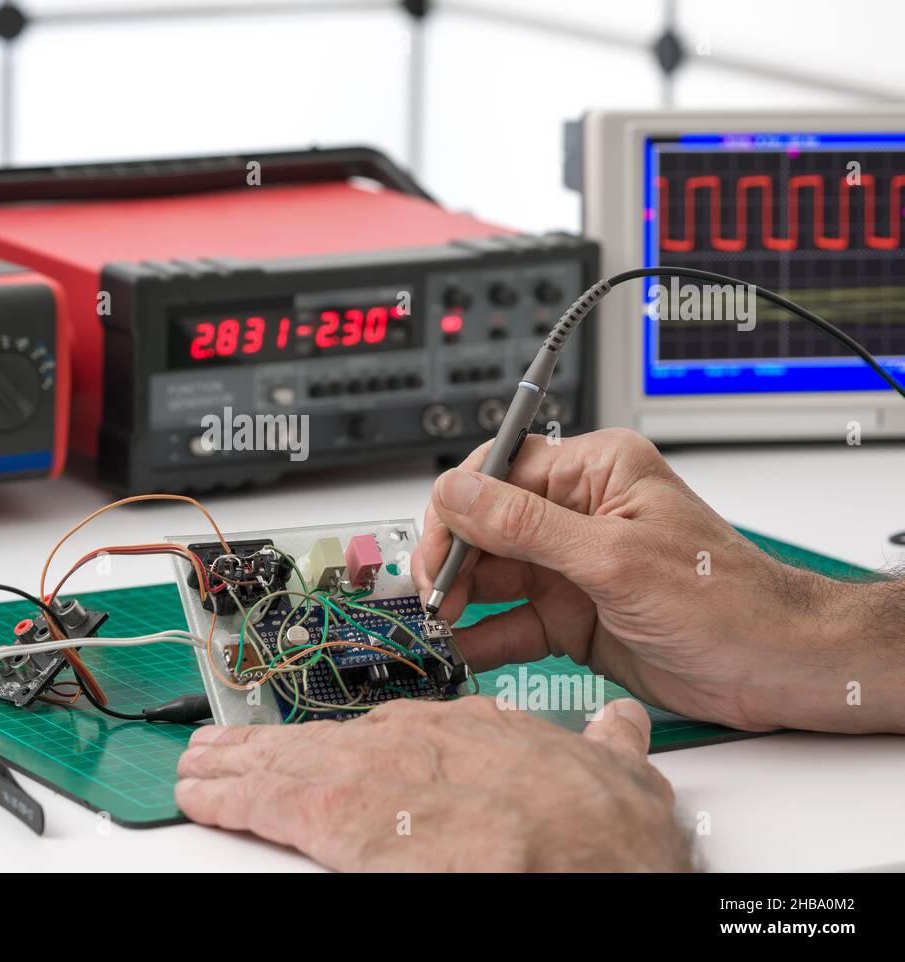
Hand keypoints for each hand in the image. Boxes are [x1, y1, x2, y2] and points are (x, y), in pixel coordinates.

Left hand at [175, 696, 690, 871]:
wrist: (588, 854)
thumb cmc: (599, 827)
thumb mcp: (617, 773)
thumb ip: (604, 745)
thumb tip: (618, 725)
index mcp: (470, 729)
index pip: (390, 731)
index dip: (349, 744)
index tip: (329, 751)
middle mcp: (411, 740)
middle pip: (325, 741)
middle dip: (274, 748)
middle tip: (230, 748)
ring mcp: (368, 773)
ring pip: (285, 761)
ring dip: (238, 765)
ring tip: (200, 765)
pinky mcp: (332, 816)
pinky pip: (262, 800)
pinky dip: (226, 794)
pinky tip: (199, 794)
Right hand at [414, 428, 894, 733]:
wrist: (777, 668)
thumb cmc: (726, 600)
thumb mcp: (614, 559)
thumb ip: (526, 526)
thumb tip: (455, 494)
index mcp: (595, 472)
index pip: (499, 471)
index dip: (458, 508)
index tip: (436, 548)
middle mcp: (578, 513)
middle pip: (484, 524)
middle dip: (451, 557)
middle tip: (432, 594)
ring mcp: (571, 567)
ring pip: (490, 573)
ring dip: (459, 597)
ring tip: (436, 623)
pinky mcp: (570, 616)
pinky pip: (510, 620)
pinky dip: (483, 634)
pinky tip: (460, 647)